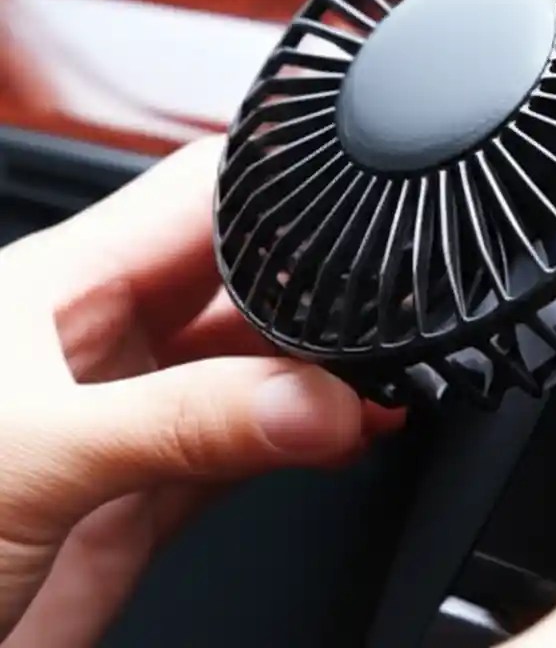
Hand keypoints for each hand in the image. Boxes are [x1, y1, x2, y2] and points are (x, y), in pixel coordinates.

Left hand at [0, 137, 403, 645]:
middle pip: (240, 287)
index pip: (191, 202)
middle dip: (319, 293)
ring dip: (325, 378)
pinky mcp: (147, 499)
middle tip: (390, 319)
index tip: (363, 195)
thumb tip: (318, 403)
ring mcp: (128, 422)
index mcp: (54, 290)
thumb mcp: (35, 453)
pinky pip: (254, 450)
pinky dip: (315, 443)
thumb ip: (186, 422)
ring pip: (255, 373)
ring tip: (387, 384)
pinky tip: (355, 436)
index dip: (276, 187)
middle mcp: (96, 346)